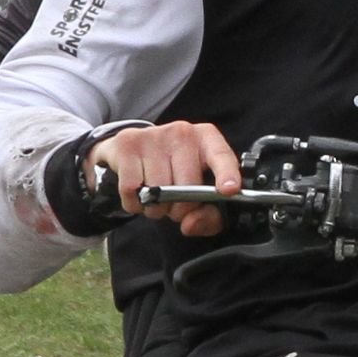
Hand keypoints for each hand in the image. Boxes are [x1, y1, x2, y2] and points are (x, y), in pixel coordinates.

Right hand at [91, 120, 243, 237]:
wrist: (130, 151)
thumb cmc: (172, 173)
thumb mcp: (198, 192)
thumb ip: (208, 217)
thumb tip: (190, 224)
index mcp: (207, 140)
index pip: (221, 156)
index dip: (227, 174)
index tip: (229, 190)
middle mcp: (182, 133)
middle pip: (187, 186)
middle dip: (180, 208)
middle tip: (174, 206)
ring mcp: (154, 136)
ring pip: (157, 190)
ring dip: (156, 207)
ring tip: (156, 198)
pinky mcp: (128, 144)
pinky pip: (132, 189)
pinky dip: (134, 203)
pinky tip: (138, 196)